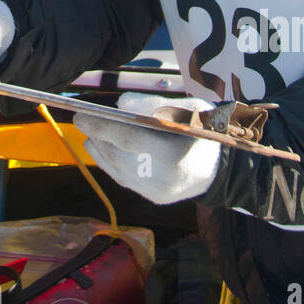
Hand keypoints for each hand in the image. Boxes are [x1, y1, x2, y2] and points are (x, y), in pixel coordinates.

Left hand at [74, 94, 219, 203]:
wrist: (221, 168)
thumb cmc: (204, 131)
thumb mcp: (186, 109)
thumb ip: (153, 105)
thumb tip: (121, 105)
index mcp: (174, 154)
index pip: (129, 140)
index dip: (102, 127)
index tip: (81, 115)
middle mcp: (163, 178)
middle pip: (119, 156)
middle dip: (97, 137)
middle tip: (82, 119)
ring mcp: (157, 192)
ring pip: (117, 170)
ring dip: (99, 150)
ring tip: (90, 132)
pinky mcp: (154, 198)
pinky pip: (124, 179)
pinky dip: (109, 163)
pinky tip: (101, 148)